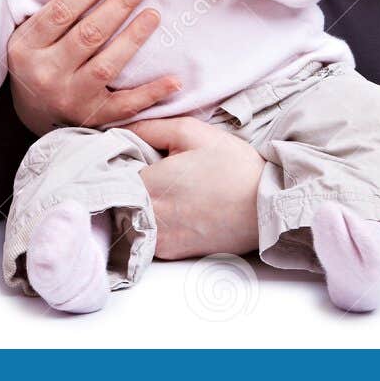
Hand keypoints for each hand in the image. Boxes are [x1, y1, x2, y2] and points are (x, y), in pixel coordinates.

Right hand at [6, 0, 181, 135]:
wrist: (28, 114)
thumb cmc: (35, 62)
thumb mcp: (30, 37)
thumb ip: (54, 15)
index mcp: (26, 48)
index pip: (61, 12)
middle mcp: (46, 74)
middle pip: (88, 34)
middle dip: (119, 4)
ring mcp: (68, 98)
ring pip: (106, 66)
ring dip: (133, 38)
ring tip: (153, 14)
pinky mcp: (90, 118)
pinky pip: (124, 106)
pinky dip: (151, 93)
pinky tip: (174, 80)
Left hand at [126, 117, 263, 258]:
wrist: (268, 207)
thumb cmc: (233, 166)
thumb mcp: (193, 132)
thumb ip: (151, 127)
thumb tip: (123, 128)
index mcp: (147, 184)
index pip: (111, 171)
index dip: (120, 160)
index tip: (135, 154)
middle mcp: (147, 217)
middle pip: (117, 196)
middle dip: (125, 182)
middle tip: (150, 170)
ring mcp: (158, 239)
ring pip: (130, 217)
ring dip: (137, 203)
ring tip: (165, 189)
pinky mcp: (172, 253)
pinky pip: (147, 235)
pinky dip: (152, 221)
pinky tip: (174, 207)